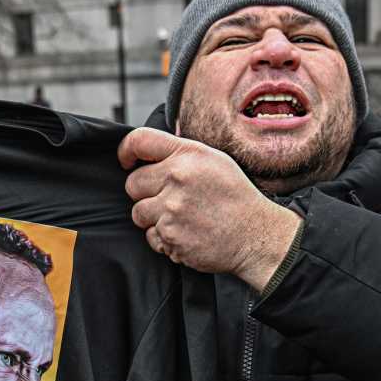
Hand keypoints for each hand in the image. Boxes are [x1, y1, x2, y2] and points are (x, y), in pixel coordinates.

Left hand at [119, 127, 300, 290]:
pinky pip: (151, 236)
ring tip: (181, 219)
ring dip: (154, 218)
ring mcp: (172, 207)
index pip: (139, 140)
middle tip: (168, 200)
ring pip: (138, 212)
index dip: (126, 151)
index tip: (126, 161)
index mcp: (189, 154)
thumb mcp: (215, 162)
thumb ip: (182, 155)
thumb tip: (151, 151)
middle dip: (144, 193)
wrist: (255, 236)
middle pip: (132, 183)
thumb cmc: (236, 198)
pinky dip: (164, 239)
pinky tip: (187, 234)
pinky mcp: (170, 234)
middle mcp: (177, 177)